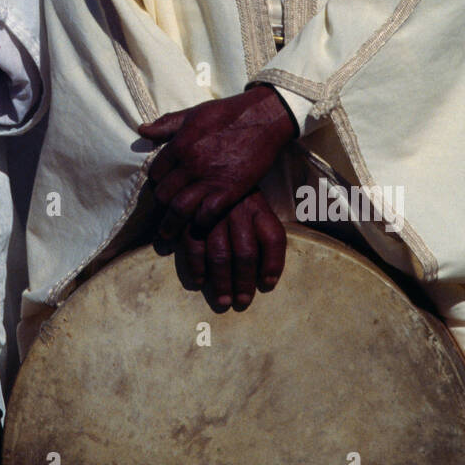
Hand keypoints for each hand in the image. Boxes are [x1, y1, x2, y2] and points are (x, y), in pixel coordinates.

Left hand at [139, 85, 295, 232]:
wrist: (263, 117)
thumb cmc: (228, 113)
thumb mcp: (193, 113)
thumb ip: (167, 124)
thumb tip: (142, 130)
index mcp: (180, 145)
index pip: (156, 173)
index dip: (155, 183)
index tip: (159, 189)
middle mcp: (191, 164)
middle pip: (164, 194)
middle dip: (160, 206)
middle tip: (162, 213)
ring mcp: (210, 179)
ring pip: (180, 209)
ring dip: (171, 224)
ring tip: (167, 234)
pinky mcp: (230, 190)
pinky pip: (206, 214)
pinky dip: (199, 223)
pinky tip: (197, 225)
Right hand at [175, 190, 286, 308]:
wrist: (208, 162)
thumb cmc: (234, 192)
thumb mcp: (256, 202)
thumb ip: (264, 231)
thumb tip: (268, 276)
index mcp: (258, 206)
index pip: (273, 237)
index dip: (273, 264)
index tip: (268, 283)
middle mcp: (238, 210)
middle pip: (246, 252)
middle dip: (244, 281)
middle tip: (242, 301)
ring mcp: (213, 213)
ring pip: (220, 253)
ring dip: (221, 281)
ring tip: (223, 300)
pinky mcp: (190, 215)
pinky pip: (193, 245)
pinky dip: (196, 266)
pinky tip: (200, 281)